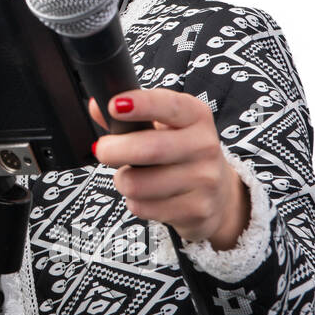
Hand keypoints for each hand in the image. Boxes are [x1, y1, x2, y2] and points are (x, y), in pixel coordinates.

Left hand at [88, 90, 249, 250]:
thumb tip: (97, 106)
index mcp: (196, 116)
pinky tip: (147, 195)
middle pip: (149, 149)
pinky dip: (135, 202)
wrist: (218, 193)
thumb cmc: (180, 152)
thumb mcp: (163, 126)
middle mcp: (205, 146)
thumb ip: (129, 116)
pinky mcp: (196, 210)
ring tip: (132, 176)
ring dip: (123, 180)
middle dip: (113, 150)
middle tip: (103, 150)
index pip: (170, 105)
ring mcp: (204, 180)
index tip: (115, 105)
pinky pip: (143, 207)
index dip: (141, 104)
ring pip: (138, 184)